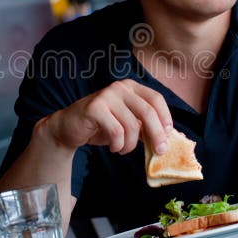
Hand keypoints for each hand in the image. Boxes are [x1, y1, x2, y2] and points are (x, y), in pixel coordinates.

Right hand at [38, 79, 172, 154]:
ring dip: (130, 144)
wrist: (68, 128)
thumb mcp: (127, 124)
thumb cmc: (101, 126)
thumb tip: (167, 139)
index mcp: (131, 87)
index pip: (156, 99)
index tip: (168, 136)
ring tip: (123, 149)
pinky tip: (113, 147)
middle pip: (148, 111)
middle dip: (156, 134)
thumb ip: (144, 126)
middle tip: (159, 151)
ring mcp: (106, 96)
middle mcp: (119, 88)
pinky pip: (116, 131)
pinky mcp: (94, 108)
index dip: (165, 118)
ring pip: (131, 126)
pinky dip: (118, 145)